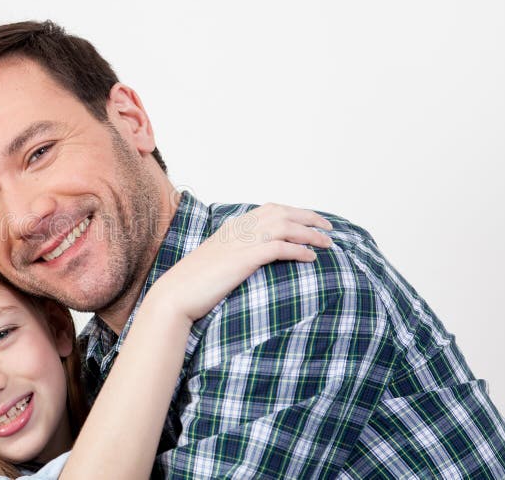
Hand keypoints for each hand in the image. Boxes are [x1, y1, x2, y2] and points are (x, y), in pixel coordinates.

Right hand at [146, 203, 333, 322]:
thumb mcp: (216, 262)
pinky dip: (297, 249)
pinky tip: (310, 258)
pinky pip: (278, 247)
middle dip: (309, 217)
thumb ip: (234, 254)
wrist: (175, 295)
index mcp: (231, 227)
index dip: (295, 212)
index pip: (270, 209)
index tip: (312, 221)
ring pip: (284, 226)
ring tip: (327, 243)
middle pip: (282, 212)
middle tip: (329, 228)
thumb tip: (252, 259)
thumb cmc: (193, 285)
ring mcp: (240, 242)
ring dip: (309, 233)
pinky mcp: (243, 259)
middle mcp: (237, 229)